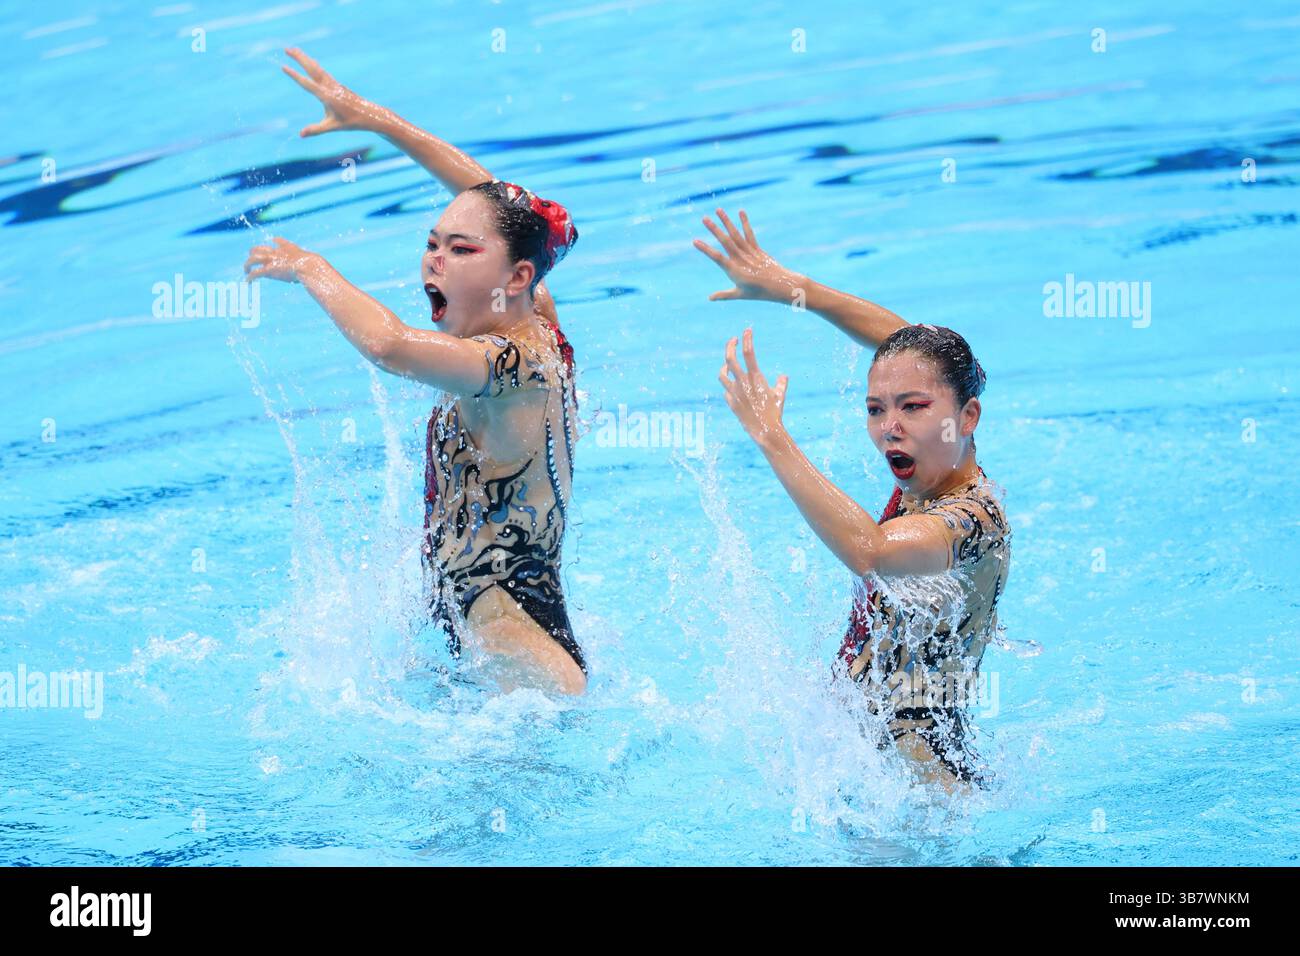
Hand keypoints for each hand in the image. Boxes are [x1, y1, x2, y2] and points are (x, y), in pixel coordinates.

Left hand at [243, 237, 318, 282]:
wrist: (307, 266)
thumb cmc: (314, 266)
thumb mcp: (313, 264)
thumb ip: (313, 267)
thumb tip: (323, 275)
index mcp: (288, 248)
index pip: (278, 240)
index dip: (275, 241)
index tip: (273, 240)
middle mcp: (277, 252)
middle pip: (260, 248)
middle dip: (254, 252)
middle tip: (252, 257)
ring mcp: (272, 260)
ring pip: (253, 258)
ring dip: (247, 264)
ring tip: (245, 269)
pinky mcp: (269, 269)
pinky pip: (256, 272)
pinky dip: (250, 277)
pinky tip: (247, 282)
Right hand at [282, 47, 377, 136]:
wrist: (368, 115)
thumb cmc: (351, 122)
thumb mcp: (332, 126)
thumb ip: (316, 130)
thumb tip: (300, 135)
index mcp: (327, 96)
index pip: (307, 84)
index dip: (295, 75)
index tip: (283, 67)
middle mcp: (329, 87)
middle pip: (312, 69)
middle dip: (299, 58)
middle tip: (286, 49)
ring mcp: (333, 84)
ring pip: (317, 68)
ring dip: (305, 58)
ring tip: (294, 50)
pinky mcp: (336, 84)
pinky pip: (322, 71)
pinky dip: (314, 64)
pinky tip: (310, 61)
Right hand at [693, 207, 804, 304]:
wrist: (780, 285)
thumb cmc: (759, 292)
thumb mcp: (740, 294)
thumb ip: (724, 295)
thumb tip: (710, 298)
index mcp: (734, 271)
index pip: (717, 258)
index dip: (706, 249)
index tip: (695, 241)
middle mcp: (741, 259)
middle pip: (725, 241)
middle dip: (714, 229)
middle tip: (704, 218)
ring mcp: (750, 252)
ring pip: (736, 235)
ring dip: (726, 221)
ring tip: (718, 210)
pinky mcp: (757, 249)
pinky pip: (749, 234)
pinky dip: (745, 222)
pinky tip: (740, 212)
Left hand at [719, 328, 788, 447]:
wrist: (765, 431)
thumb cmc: (775, 413)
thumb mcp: (780, 396)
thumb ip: (781, 384)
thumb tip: (783, 376)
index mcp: (756, 378)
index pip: (749, 353)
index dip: (748, 339)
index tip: (747, 330)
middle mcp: (743, 383)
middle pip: (730, 359)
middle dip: (730, 346)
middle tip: (733, 340)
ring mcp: (734, 393)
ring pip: (722, 374)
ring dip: (724, 367)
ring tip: (728, 364)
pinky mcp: (731, 402)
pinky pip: (726, 391)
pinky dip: (729, 387)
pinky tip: (734, 388)